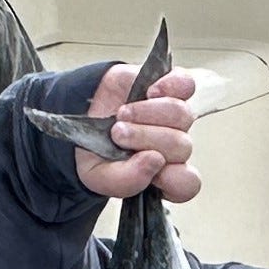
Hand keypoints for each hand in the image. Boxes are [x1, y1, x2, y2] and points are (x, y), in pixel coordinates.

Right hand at [71, 56, 199, 204]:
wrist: (81, 117)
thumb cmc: (95, 151)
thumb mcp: (99, 176)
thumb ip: (126, 181)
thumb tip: (155, 160)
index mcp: (163, 175)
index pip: (187, 184)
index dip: (172, 176)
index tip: (147, 161)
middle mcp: (173, 147)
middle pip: (182, 146)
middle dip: (145, 138)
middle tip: (117, 134)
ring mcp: (174, 117)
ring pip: (182, 116)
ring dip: (149, 114)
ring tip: (123, 114)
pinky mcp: (170, 87)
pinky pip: (186, 85)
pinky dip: (169, 86)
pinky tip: (150, 91)